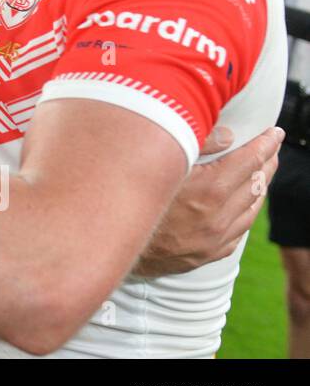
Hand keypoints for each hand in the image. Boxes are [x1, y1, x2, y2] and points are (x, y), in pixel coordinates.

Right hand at [134, 125, 282, 277]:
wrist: (111, 241)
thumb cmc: (131, 196)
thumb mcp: (160, 163)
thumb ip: (196, 145)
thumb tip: (229, 136)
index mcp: (207, 191)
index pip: (249, 161)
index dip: (264, 143)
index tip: (273, 132)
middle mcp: (216, 218)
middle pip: (256, 183)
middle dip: (266, 160)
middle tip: (271, 145)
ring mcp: (214, 239)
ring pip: (251, 208)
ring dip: (260, 185)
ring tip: (262, 169)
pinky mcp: (208, 253)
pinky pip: (240, 230)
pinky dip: (247, 210)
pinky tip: (244, 201)